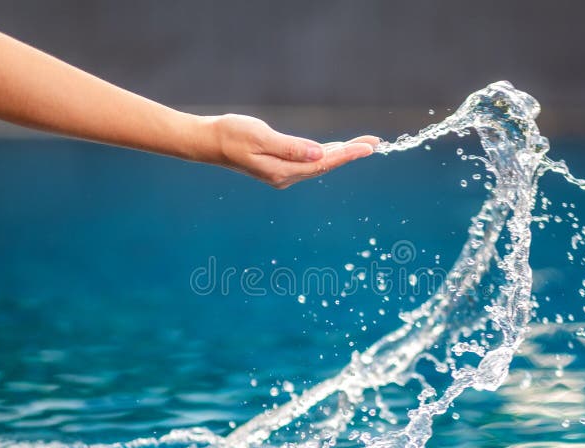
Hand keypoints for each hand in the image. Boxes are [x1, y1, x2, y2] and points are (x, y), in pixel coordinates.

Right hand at [197, 114, 378, 188]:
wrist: (208, 142)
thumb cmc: (231, 134)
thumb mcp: (261, 137)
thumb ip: (291, 147)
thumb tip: (319, 153)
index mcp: (282, 171)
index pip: (323, 162)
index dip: (348, 154)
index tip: (368, 148)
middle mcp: (285, 176)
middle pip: (326, 164)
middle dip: (351, 153)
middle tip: (376, 143)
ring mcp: (282, 173)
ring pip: (319, 164)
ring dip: (341, 154)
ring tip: (363, 145)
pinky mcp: (279, 167)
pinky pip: (309, 162)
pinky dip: (326, 154)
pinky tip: (336, 149)